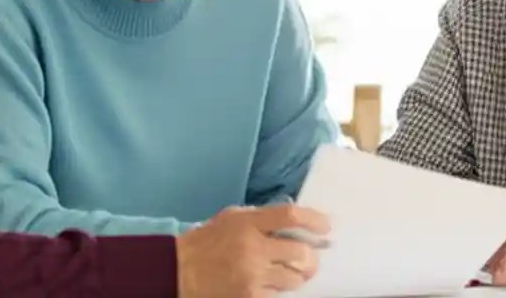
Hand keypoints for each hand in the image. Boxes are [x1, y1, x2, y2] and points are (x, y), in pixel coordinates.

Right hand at [176, 204, 329, 297]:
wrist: (177, 271)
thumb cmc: (205, 242)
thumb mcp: (230, 218)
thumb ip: (259, 218)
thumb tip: (292, 221)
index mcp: (247, 223)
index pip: (290, 216)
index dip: (315, 220)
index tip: (328, 225)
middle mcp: (253, 249)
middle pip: (300, 252)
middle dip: (311, 257)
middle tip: (312, 259)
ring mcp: (252, 276)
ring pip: (294, 278)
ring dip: (297, 276)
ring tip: (291, 274)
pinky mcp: (249, 297)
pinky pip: (278, 296)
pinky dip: (279, 292)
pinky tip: (273, 287)